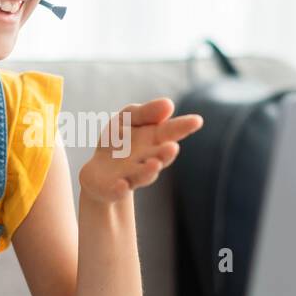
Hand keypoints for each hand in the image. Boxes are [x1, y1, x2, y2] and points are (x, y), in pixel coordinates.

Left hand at [78, 98, 203, 204]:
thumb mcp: (127, 119)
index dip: (182, 126)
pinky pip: (117, 191)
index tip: (197, 120)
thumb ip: (146, 112)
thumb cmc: (118, 142)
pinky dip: (120, 189)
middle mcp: (146, 160)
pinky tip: (121, 185)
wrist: (98, 173)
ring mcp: (130, 176)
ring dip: (148, 171)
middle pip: (159, 156)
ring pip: (142, 175)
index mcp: (153, 140)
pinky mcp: (113, 190)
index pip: (170, 132)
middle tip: (172, 148)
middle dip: (165, 153)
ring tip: (154, 164)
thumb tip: (169, 104)